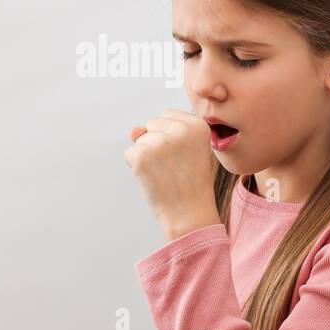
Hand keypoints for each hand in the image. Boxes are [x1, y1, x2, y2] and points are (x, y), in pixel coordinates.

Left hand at [124, 108, 221, 240]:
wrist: (190, 213)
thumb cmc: (191, 183)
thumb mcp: (189, 150)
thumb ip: (164, 132)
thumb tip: (134, 130)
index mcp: (199, 126)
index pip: (168, 116)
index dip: (171, 136)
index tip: (183, 155)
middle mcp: (181, 130)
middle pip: (152, 125)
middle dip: (157, 143)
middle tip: (174, 166)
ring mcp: (160, 142)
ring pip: (140, 140)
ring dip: (147, 156)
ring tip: (166, 174)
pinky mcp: (142, 155)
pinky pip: (130, 153)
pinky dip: (137, 166)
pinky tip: (154, 178)